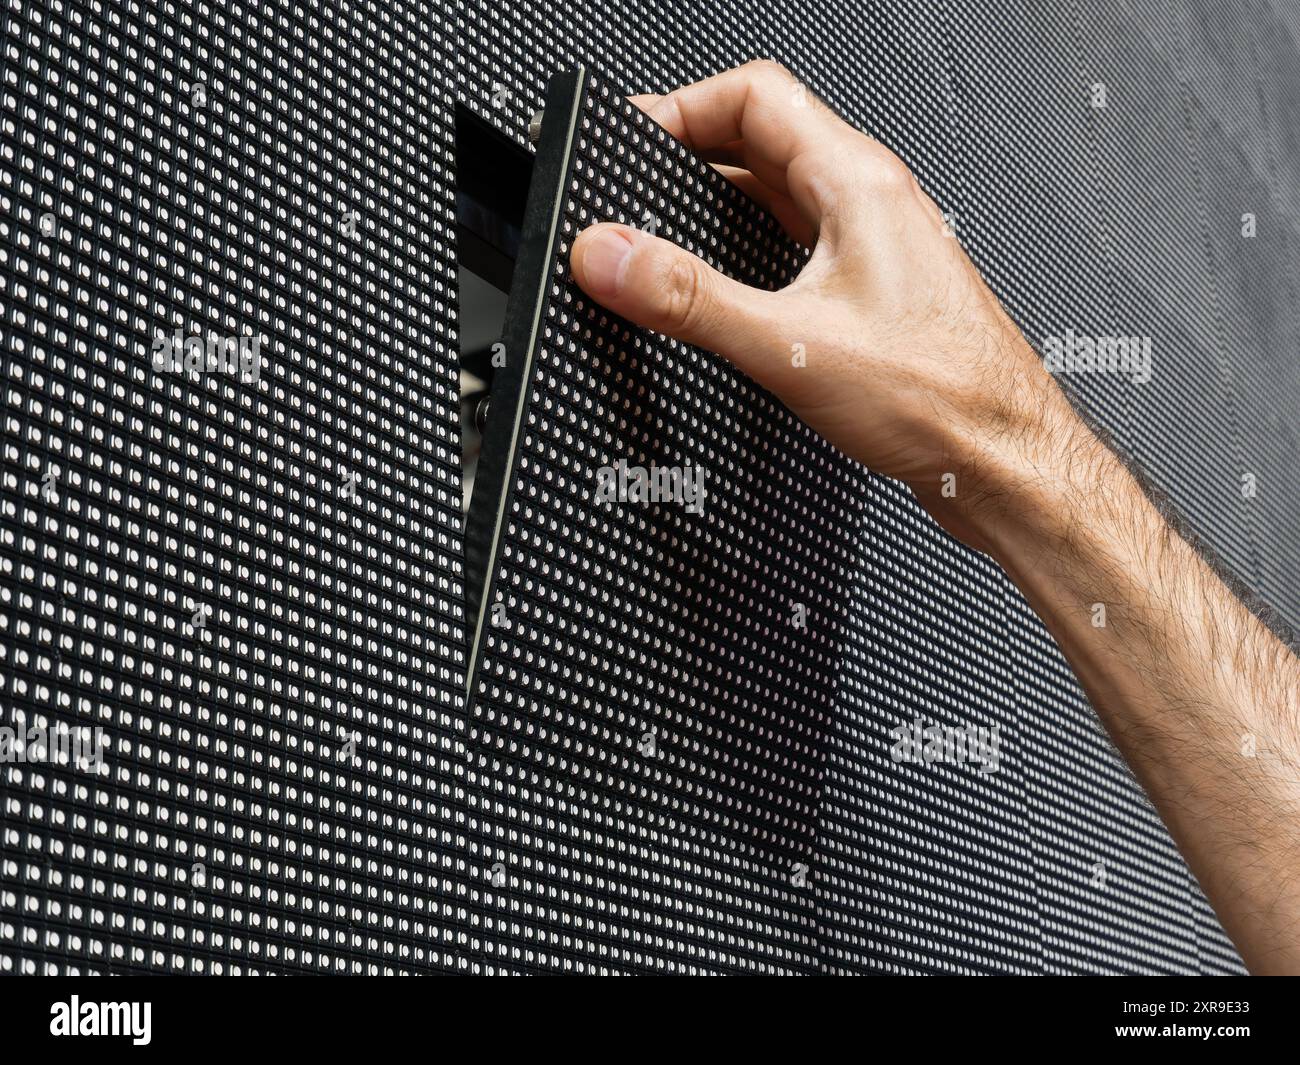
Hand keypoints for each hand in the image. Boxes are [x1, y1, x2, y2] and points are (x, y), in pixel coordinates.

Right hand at [569, 60, 1080, 551]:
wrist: (1001, 460)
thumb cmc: (942, 397)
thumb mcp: (789, 344)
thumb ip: (689, 300)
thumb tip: (610, 256)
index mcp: (859, 183)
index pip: (754, 94)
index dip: (682, 106)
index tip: (632, 142)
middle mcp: (871, 202)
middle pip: (763, 138)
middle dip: (691, 155)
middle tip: (637, 188)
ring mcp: (874, 246)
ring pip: (781, 195)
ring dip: (721, 205)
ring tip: (669, 234)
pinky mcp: (872, 293)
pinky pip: (797, 245)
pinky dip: (750, 253)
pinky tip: (728, 294)